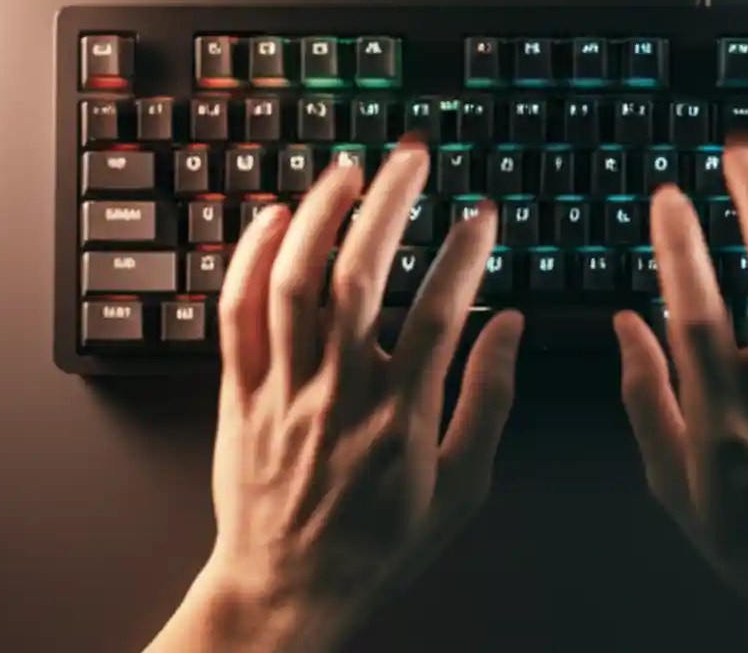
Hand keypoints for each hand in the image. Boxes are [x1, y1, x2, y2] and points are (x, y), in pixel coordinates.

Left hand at [146, 138, 522, 652]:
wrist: (288, 589)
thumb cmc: (378, 544)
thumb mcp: (461, 488)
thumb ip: (489, 402)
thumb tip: (511, 329)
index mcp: (402, 416)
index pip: (440, 311)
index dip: (465, 252)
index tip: (482, 214)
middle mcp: (340, 392)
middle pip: (361, 275)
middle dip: (390, 203)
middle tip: (412, 158)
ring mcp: (284, 389)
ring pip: (294, 283)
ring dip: (320, 215)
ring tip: (346, 169)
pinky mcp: (241, 393)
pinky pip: (236, 314)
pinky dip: (251, 259)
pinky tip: (273, 218)